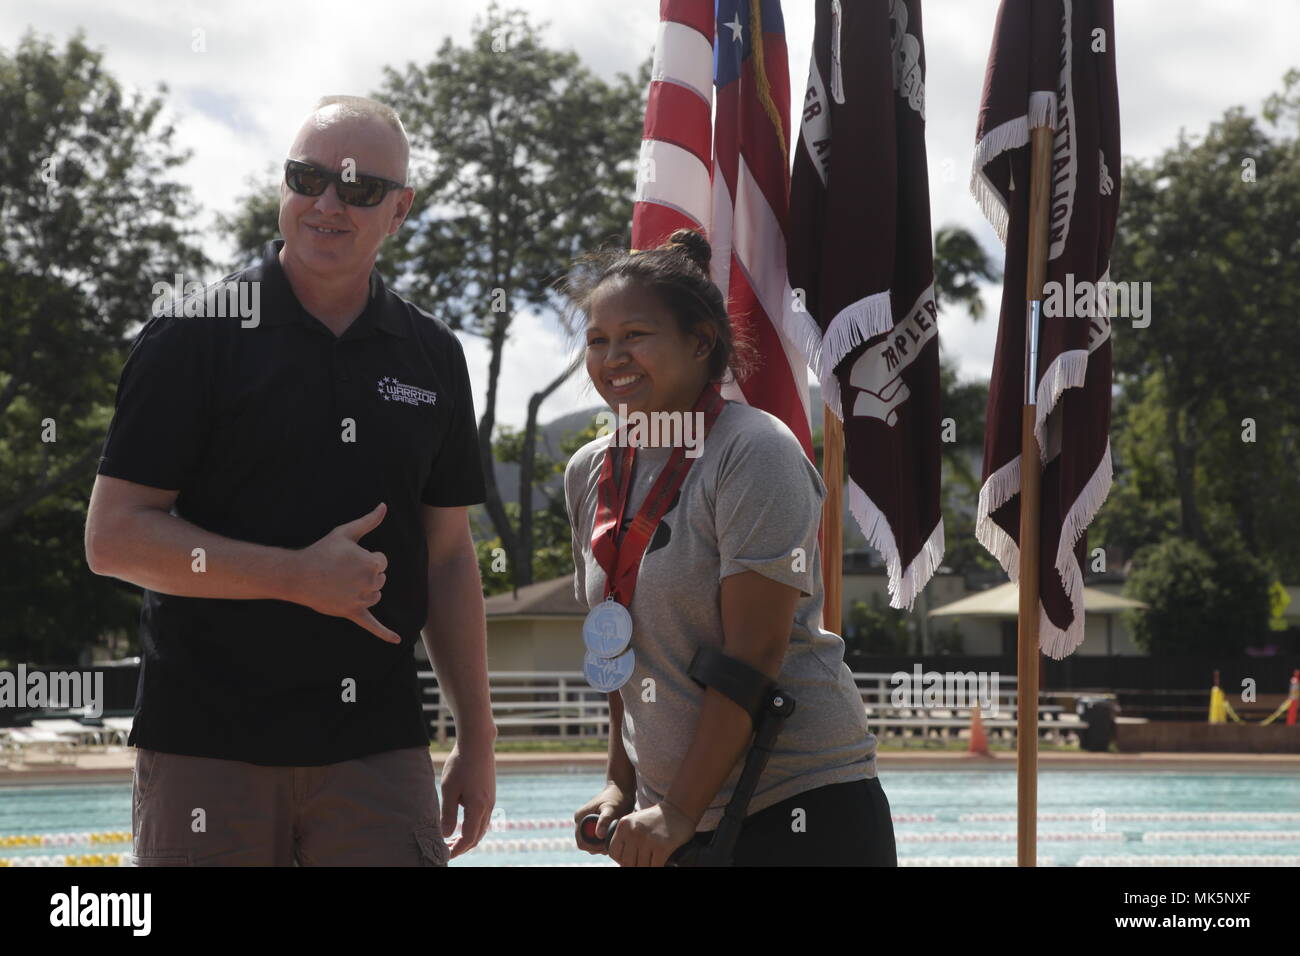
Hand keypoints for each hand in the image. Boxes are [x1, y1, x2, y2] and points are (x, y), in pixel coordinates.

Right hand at [292, 502, 399, 642]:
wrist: (298, 574)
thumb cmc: (322, 551)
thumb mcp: (346, 533)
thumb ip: (369, 521)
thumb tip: (384, 506)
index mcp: (372, 564)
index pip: (382, 562)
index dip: (366, 557)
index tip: (348, 557)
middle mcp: (370, 583)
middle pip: (380, 579)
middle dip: (366, 574)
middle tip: (344, 570)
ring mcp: (361, 600)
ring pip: (375, 595)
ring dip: (365, 590)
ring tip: (343, 582)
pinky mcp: (352, 612)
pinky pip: (372, 625)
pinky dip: (385, 633)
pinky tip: (396, 639)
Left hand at [440, 739, 495, 858]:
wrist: (478, 743)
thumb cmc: (461, 764)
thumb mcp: (449, 789)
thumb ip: (448, 814)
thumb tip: (446, 835)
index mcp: (478, 807)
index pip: (469, 838)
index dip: (457, 850)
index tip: (445, 856)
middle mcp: (488, 806)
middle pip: (477, 836)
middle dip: (463, 847)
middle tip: (446, 851)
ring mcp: (491, 800)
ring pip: (482, 828)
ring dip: (468, 837)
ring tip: (452, 841)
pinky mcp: (490, 794)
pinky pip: (483, 818)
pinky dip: (473, 827)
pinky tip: (462, 824)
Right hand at [573, 783, 633, 854]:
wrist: (621, 790)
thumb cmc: (617, 797)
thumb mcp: (612, 808)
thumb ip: (605, 820)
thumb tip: (599, 835)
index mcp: (581, 817)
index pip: (582, 842)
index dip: (594, 847)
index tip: (608, 843)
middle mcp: (581, 822)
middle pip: (587, 845)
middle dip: (599, 847)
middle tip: (614, 841)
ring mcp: (587, 824)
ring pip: (592, 845)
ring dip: (603, 845)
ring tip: (615, 836)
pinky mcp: (593, 826)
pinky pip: (597, 841)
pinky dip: (605, 841)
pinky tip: (614, 835)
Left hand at [607, 801, 696, 866]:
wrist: (678, 808)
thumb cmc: (656, 818)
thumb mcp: (635, 822)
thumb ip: (626, 838)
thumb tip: (622, 864)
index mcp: (624, 826)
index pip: (614, 852)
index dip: (621, 860)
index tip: (630, 859)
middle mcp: (633, 832)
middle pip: (627, 862)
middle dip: (634, 865)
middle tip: (643, 861)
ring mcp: (647, 839)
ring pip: (641, 866)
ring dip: (646, 866)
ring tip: (651, 861)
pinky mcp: (662, 846)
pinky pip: (655, 866)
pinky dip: (657, 867)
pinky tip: (660, 862)